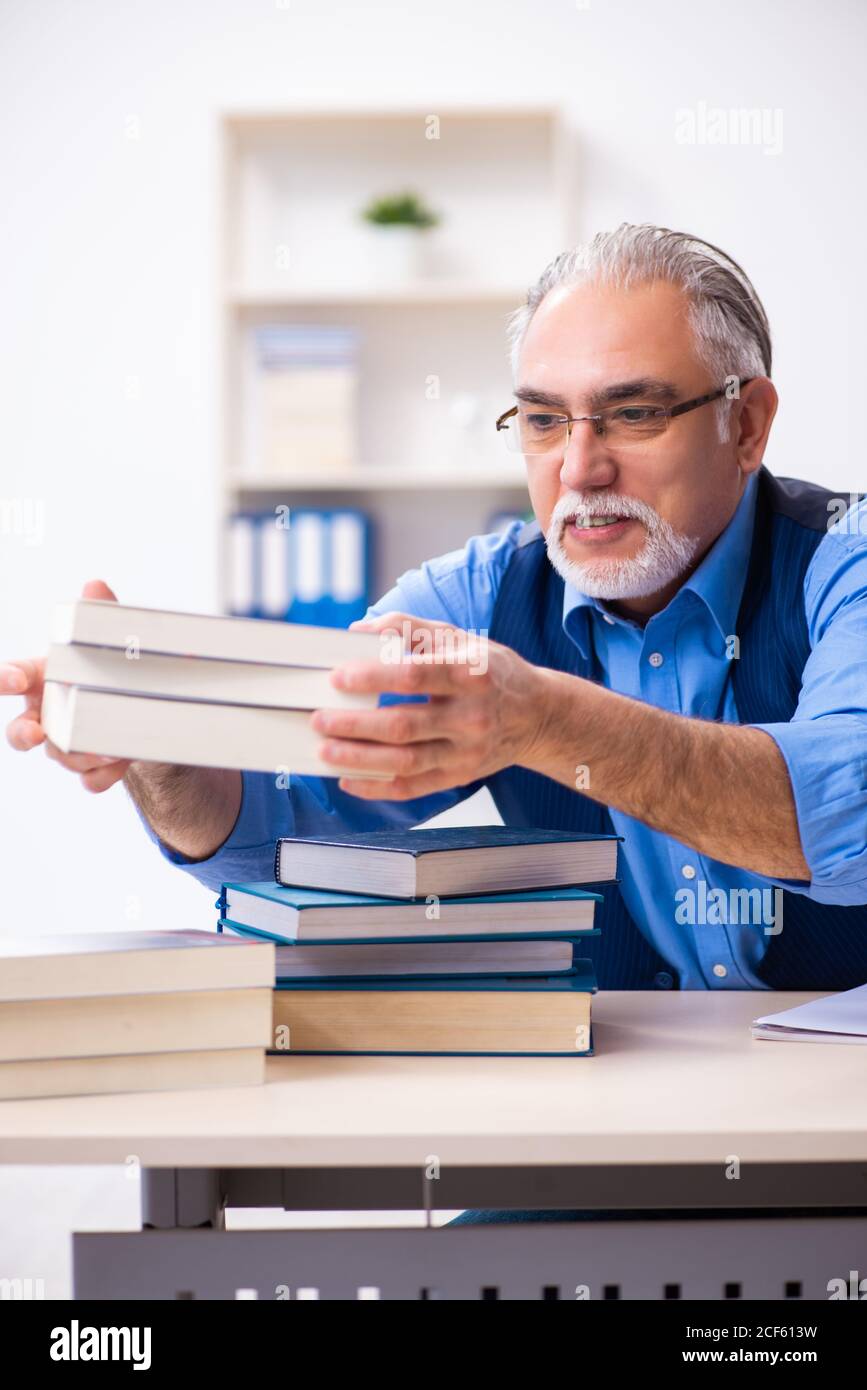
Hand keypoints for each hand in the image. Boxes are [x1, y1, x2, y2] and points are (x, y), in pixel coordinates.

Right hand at [3, 578, 131, 793]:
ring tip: (109, 746)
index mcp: (41, 678)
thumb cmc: (103, 669)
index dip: (5, 678)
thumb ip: (98, 615)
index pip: (12, 676)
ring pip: (60, 757)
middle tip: (36, 734)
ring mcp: (64, 743)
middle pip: (19, 731)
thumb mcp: (103, 642)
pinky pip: (88, 779)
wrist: (137, 709)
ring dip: (81, 754)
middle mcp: (45, 713)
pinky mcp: (89, 767)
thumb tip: (95, 585)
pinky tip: (118, 764)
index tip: (13, 679)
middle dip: (23, 734)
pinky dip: (102, 775)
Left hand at [310, 611, 555, 799]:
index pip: (415, 675)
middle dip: (355, 725)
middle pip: (404, 725)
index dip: (373, 677)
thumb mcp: (461, 638)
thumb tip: (361, 630)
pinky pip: (414, 787)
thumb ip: (411, 628)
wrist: (538, 715)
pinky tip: (350, 780)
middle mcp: (471, 716)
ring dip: (360, 759)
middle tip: (320, 719)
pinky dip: (378, 787)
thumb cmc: (493, 671)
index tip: (338, 676)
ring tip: (326, 750)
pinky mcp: (460, 776)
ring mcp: (467, 751)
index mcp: (470, 674)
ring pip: (405, 761)